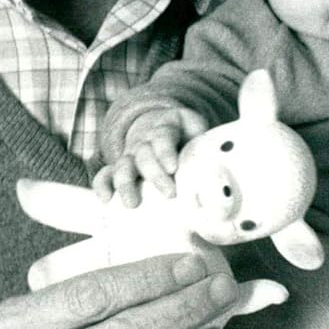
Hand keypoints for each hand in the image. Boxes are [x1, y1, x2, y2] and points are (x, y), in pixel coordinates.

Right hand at [93, 107, 207, 206]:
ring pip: (123, 165)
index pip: (162, 137)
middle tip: (169, 193)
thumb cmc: (186, 136)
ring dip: (126, 184)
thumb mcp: (198, 132)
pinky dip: (102, 185)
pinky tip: (105, 199)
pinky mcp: (119, 168)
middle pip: (144, 154)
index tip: (173, 167)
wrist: (161, 124)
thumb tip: (226, 177)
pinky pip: (105, 174)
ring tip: (132, 203)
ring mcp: (130, 155)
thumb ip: (208, 147)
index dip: (166, 152)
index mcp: (165, 128)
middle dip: (154, 174)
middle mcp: (144, 141)